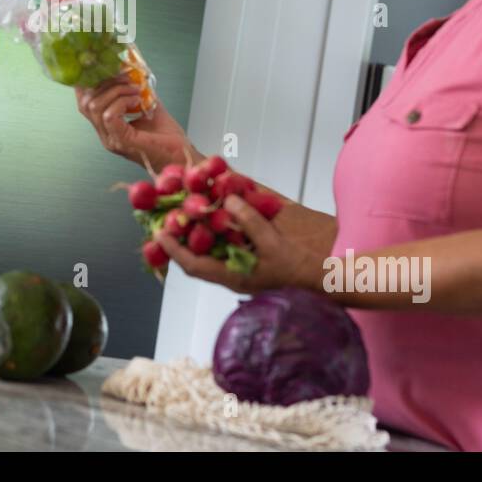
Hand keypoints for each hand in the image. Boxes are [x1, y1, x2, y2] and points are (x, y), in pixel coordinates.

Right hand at [74, 78, 191, 171]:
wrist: (181, 158)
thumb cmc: (168, 138)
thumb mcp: (149, 107)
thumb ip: (138, 92)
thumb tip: (134, 70)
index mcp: (108, 128)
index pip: (84, 103)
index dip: (88, 83)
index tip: (104, 68)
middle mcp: (105, 135)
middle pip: (86, 102)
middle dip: (105, 83)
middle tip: (126, 78)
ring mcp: (112, 140)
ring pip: (95, 107)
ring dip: (116, 91)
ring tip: (135, 90)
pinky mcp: (122, 141)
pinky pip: (110, 115)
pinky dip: (122, 102)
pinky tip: (137, 100)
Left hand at [157, 195, 335, 293]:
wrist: (322, 280)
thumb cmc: (297, 267)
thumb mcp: (272, 242)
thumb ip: (249, 220)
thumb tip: (227, 201)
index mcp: (232, 277)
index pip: (193, 265)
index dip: (174, 250)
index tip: (159, 233)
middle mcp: (231, 276)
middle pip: (197, 260)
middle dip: (181, 241)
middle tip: (168, 220)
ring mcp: (240, 271)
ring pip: (210, 254)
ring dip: (198, 236)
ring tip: (186, 216)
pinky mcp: (250, 265)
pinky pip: (226, 249)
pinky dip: (218, 234)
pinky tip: (218, 218)